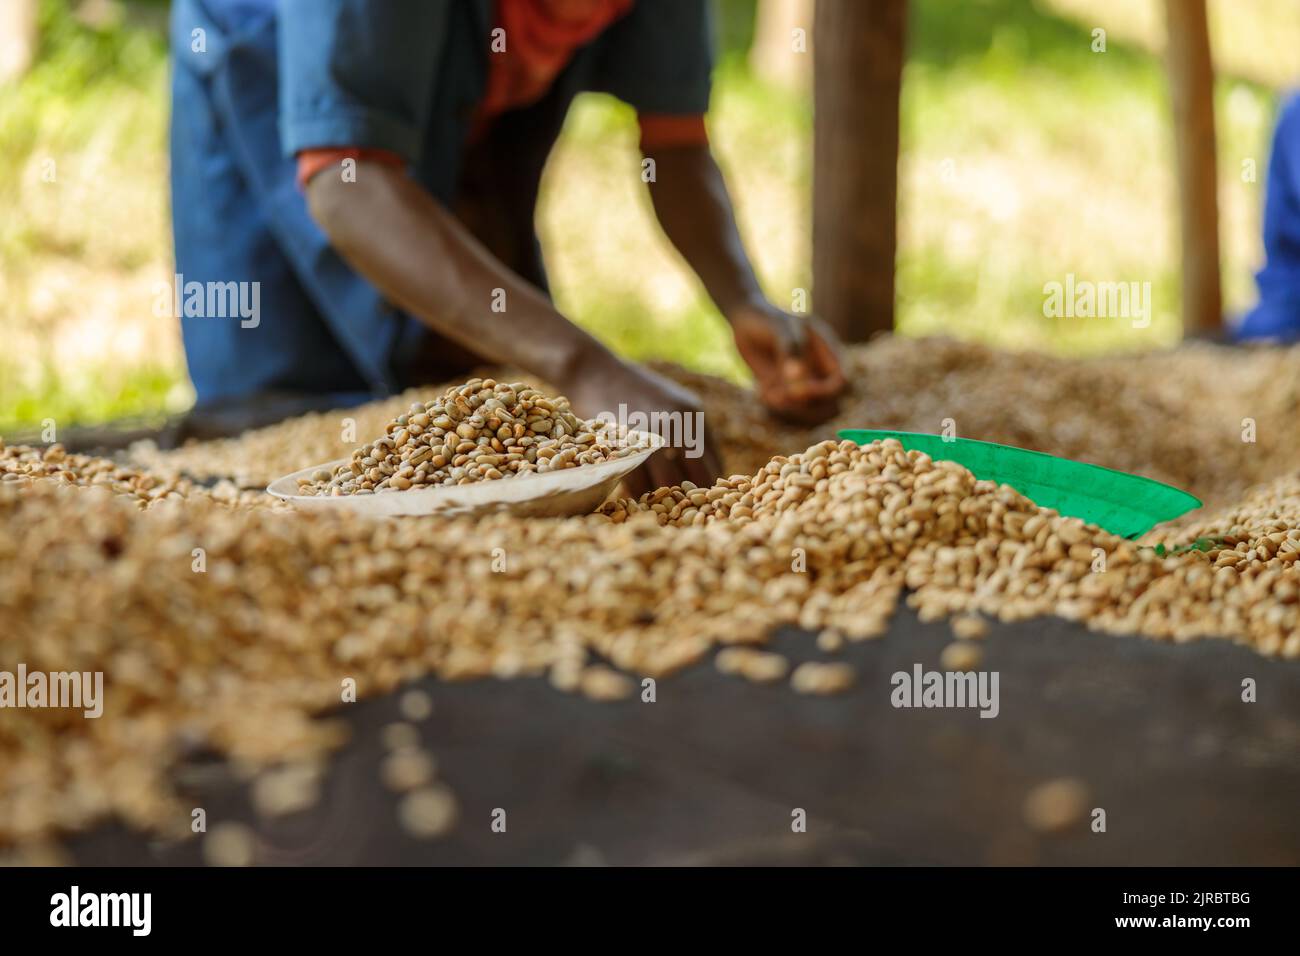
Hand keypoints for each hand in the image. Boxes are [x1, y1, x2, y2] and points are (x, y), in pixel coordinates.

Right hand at [566, 356, 723, 498]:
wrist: (594, 372)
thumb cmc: (633, 389)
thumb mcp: (675, 402)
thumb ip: (693, 431)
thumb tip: (710, 468)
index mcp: (695, 417)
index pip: (714, 466)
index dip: (708, 487)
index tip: (701, 501)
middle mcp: (680, 426)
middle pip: (696, 480)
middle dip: (691, 499)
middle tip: (683, 512)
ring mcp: (653, 437)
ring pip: (668, 486)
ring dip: (664, 500)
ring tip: (660, 509)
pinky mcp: (628, 447)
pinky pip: (641, 485)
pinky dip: (641, 496)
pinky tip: (639, 498)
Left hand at [729, 302, 846, 424]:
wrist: (745, 319)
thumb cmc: (767, 317)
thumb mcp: (780, 328)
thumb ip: (790, 350)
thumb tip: (796, 379)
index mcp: (827, 353)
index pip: (841, 382)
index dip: (824, 391)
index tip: (799, 389)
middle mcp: (818, 370)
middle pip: (828, 403)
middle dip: (807, 407)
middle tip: (784, 396)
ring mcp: (802, 381)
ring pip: (808, 410)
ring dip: (790, 409)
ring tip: (770, 394)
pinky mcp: (784, 388)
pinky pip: (786, 407)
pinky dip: (775, 405)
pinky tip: (762, 390)